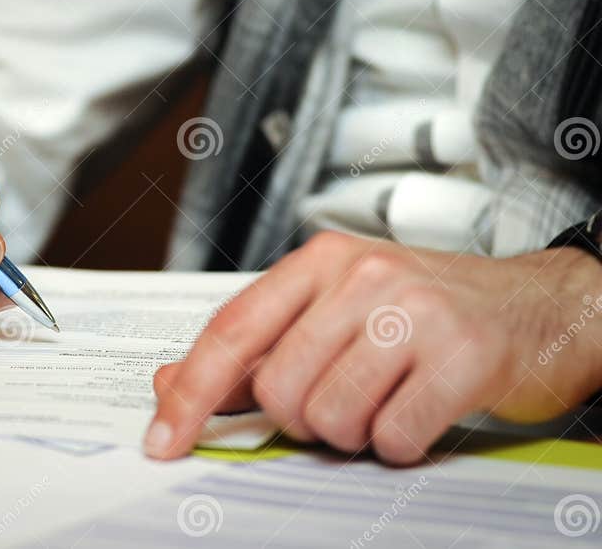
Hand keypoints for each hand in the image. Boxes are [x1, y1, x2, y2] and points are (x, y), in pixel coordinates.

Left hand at [145, 232, 601, 463]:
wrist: (538, 304)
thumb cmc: (428, 308)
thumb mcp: (335, 309)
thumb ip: (255, 348)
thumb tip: (173, 382)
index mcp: (320, 260)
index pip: (232, 330)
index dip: (191, 391)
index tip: (164, 438)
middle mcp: (363, 277)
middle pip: (278, 387)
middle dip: (300, 416)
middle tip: (341, 397)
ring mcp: (415, 313)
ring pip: (330, 416)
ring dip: (352, 430)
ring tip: (384, 397)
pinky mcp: (463, 355)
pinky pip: (393, 436)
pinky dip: (399, 442)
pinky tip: (419, 410)